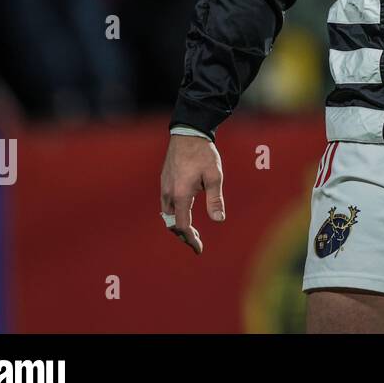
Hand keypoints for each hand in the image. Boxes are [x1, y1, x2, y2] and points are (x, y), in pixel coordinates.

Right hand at [159, 134, 224, 254]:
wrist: (188, 133)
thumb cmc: (204, 154)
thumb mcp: (214, 176)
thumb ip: (215, 199)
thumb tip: (219, 220)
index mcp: (181, 195)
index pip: (183, 225)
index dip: (191, 239)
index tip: (199, 249)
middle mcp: (168, 193)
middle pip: (172, 223)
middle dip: (184, 235)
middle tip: (197, 241)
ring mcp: (164, 187)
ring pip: (167, 214)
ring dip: (178, 224)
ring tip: (192, 230)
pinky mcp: (164, 181)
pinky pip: (165, 204)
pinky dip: (174, 213)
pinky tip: (183, 212)